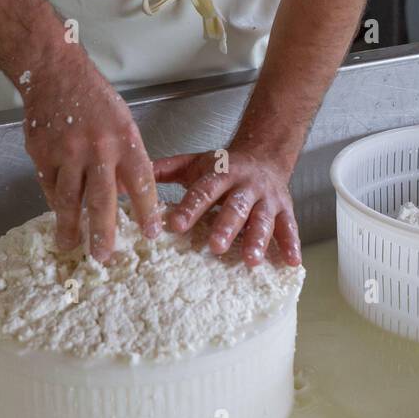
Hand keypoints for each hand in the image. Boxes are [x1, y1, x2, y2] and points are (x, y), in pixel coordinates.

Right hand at [18, 51, 160, 260]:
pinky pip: (49, 186)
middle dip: (104, 232)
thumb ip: (124, 157)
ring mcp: (66, 152)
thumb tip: (123, 196)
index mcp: (124, 139)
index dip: (146, 211)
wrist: (55, 74)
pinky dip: (54, 202)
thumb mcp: (121, 122)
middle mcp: (97, 148)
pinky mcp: (42, 154)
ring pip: (69, 199)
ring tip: (71, 247)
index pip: (140, 182)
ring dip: (70, 227)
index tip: (150, 233)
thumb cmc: (93, 98)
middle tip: (104, 256)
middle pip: (102, 199)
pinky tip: (58, 214)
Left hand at [152, 147, 300, 266]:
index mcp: (222, 172)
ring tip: (251, 261)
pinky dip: (291, 245)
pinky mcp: (285, 209)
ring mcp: (267, 198)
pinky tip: (290, 263)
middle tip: (216, 246)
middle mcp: (246, 185)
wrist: (265, 154)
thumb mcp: (195, 163)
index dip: (191, 207)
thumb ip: (164, 170)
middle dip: (227, 226)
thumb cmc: (224, 166)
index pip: (204, 189)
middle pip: (236, 206)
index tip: (175, 225)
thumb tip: (127, 181)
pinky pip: (289, 228)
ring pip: (263, 219)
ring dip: (258, 239)